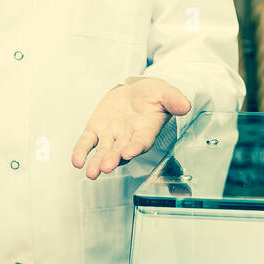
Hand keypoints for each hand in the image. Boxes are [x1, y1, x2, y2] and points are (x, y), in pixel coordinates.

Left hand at [71, 78, 190, 179]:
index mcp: (147, 130)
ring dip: (97, 162)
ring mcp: (111, 136)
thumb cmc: (153, 95)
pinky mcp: (97, 130)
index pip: (142, 141)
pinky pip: (87, 143)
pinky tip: (77, 160)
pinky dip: (81, 152)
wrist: (136, 91)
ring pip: (103, 152)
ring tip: (92, 172)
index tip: (130, 151)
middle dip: (113, 159)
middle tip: (105, 167)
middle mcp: (128, 138)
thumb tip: (186, 105)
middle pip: (120, 152)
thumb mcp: (165, 92)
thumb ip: (174, 99)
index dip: (136, 147)